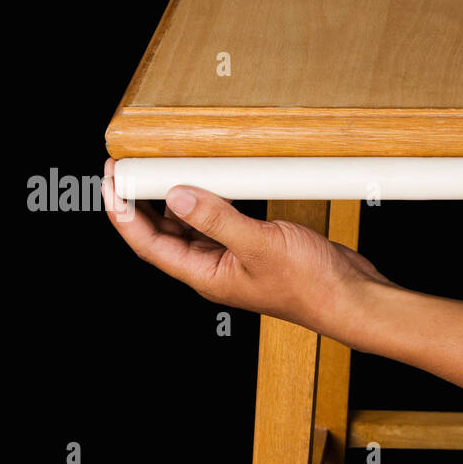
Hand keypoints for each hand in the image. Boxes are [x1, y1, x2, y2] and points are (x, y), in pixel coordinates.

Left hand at [101, 159, 391, 341]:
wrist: (350, 297)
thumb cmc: (312, 285)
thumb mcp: (261, 245)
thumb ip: (217, 219)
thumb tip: (177, 196)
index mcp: (206, 275)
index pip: (147, 243)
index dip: (122, 212)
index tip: (112, 178)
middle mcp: (214, 269)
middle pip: (162, 235)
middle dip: (141, 202)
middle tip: (129, 166)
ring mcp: (234, 260)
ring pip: (190, 227)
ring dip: (174, 199)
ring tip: (163, 168)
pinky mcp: (255, 249)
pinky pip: (219, 222)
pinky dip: (209, 200)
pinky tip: (212, 182)